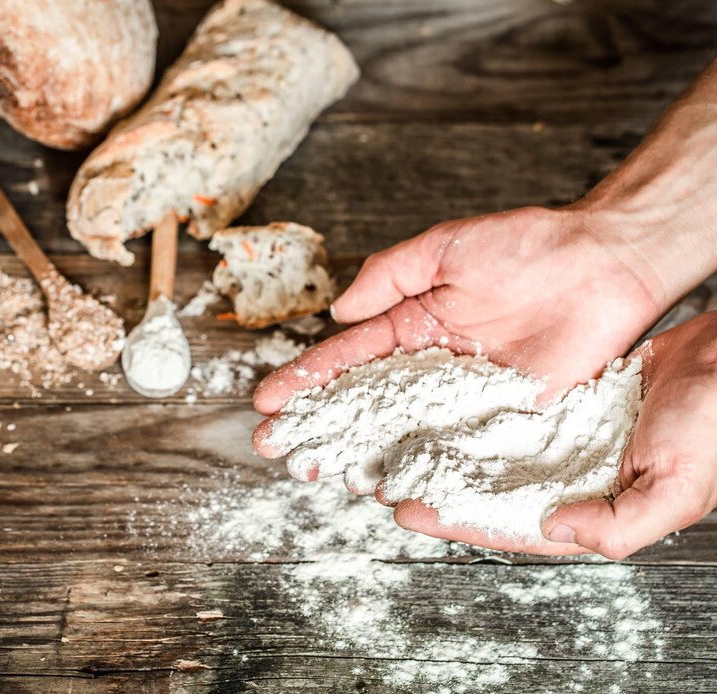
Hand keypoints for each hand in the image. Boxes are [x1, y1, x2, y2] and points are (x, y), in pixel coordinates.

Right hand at [254, 205, 664, 489]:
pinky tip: (389, 482)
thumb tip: (338, 311)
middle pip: (363, 403)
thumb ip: (389, 276)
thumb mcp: (444, 248)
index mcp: (410, 324)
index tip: (268, 403)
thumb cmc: (528, 246)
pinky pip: (455, 446)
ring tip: (320, 472)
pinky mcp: (502, 416)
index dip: (305, 380)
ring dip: (358, 452)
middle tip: (279, 449)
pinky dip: (421, 466)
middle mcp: (430, 365)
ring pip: (400, 431)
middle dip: (319, 425)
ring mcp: (463, 395)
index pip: (347, 358)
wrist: (605, 265)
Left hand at [386, 312, 716, 556]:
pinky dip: (475, 414)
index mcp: (591, 509)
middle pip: (487, 490)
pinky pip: (508, 413)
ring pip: (491, 451)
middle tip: (385, 476)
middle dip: (437, 486)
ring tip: (402, 443)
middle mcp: (570, 479)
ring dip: (448, 449)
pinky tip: (442, 407)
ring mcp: (565, 440)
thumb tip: (552, 528)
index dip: (455, 522)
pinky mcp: (564, 403)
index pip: (508, 525)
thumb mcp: (677, 488)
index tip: (407, 510)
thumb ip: (618, 525)